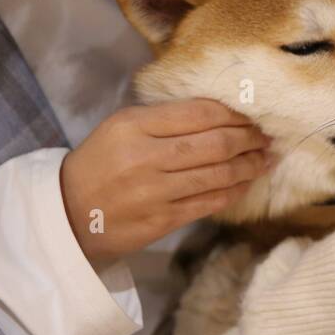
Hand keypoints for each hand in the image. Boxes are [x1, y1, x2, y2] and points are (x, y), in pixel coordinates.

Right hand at [60, 99, 270, 263]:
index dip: (233, 114)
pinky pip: (208, 203)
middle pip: (214, 144)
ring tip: (267, 158)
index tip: (252, 114)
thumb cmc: (100, 162)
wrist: (67, 214)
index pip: (198, 113)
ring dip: (249, 166)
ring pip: (217, 175)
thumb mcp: (121, 127)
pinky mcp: (161, 221)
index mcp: (134, 126)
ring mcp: (155, 192)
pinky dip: (233, 191)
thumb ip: (164, 118)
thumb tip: (218, 113)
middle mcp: (146, 157)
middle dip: (249, 139)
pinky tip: (247, 182)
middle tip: (267, 136)